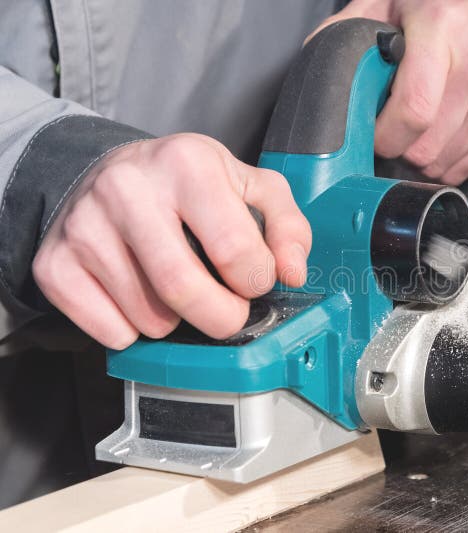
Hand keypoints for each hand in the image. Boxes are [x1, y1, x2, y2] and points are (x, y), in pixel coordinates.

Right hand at [33, 134, 311, 348]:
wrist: (108, 172)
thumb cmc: (189, 184)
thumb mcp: (252, 186)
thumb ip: (287, 227)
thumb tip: (292, 273)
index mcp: (187, 163)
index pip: (237, 251)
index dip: (256, 280)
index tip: (252, 278)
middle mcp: (128, 189)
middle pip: (184, 290)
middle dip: (222, 317)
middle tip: (229, 312)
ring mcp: (84, 227)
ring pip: (148, 319)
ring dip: (177, 321)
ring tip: (177, 287)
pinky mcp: (53, 263)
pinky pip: (108, 330)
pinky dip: (135, 331)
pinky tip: (139, 297)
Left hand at [310, 0, 467, 184]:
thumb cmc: (434, 5)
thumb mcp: (382, 4)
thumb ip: (347, 37)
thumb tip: (320, 82)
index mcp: (441, 26)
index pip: (413, 111)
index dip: (385, 137)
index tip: (374, 135)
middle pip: (429, 146)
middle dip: (401, 151)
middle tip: (395, 132)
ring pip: (449, 161)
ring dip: (425, 157)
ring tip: (421, 130)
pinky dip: (451, 161)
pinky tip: (444, 136)